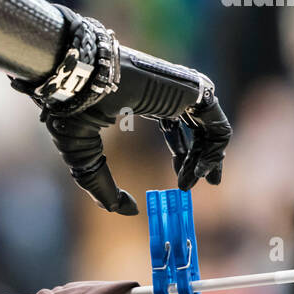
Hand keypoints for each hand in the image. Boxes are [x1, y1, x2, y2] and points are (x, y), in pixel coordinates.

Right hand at [16, 35, 230, 214]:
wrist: (80, 81)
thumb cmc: (75, 113)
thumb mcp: (86, 161)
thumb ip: (105, 189)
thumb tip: (127, 211)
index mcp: (143, 98)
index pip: (173, 124)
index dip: (182, 154)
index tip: (183, 183)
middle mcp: (167, 93)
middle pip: (196, 127)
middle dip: (201, 159)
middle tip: (197, 185)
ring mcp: (183, 92)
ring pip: (210, 129)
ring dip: (206, 161)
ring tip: (193, 185)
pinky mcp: (196, 94)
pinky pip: (218, 128)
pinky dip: (213, 153)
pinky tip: (198, 173)